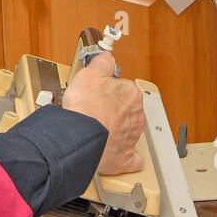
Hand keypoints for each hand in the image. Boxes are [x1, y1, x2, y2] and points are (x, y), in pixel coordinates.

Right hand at [62, 52, 144, 174]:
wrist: (80, 136)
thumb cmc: (86, 107)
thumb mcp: (91, 73)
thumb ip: (102, 63)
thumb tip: (107, 58)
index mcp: (131, 95)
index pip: (124, 87)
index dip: (109, 88)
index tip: (99, 90)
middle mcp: (135, 117)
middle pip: (127, 109)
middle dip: (114, 109)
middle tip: (96, 109)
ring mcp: (131, 138)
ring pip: (129, 131)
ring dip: (117, 130)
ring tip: (99, 129)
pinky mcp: (124, 158)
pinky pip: (131, 158)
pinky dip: (127, 157)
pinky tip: (119, 154)